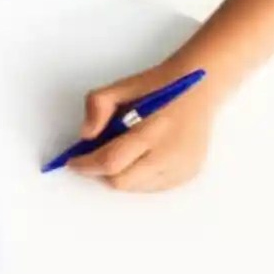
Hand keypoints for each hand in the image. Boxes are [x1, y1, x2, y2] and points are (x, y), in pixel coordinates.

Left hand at [68, 62, 219, 191]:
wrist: (200, 88)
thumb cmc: (159, 86)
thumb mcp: (121, 86)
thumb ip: (97, 106)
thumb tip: (86, 135)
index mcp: (154, 131)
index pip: (111, 162)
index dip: (87, 165)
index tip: (73, 161)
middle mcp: (171, 155)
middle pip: (121, 182)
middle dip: (101, 172)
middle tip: (93, 156)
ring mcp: (182, 168)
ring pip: (135, 187)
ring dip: (120, 174)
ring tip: (121, 149)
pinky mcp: (188, 175)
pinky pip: (152, 186)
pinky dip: (138, 176)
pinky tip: (140, 155)